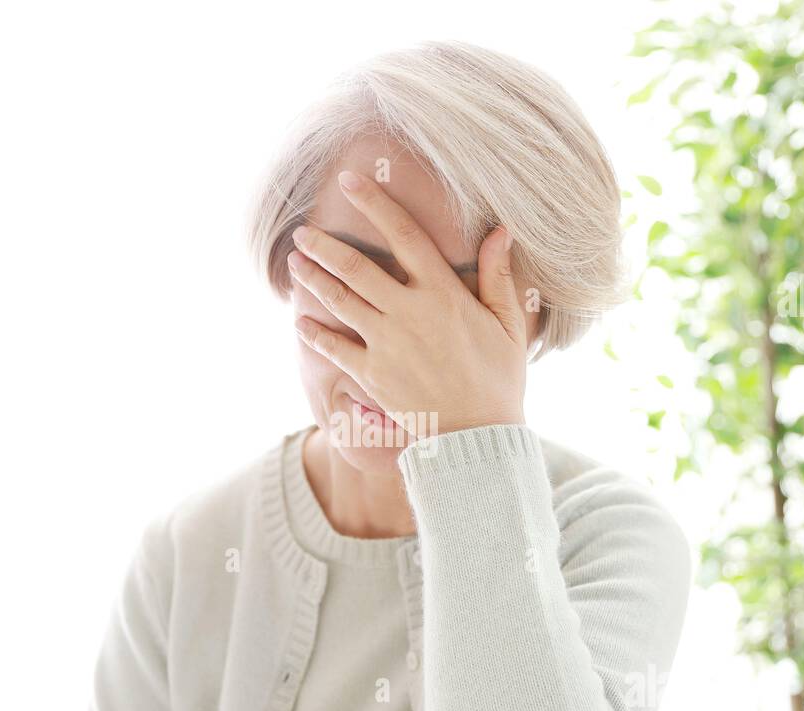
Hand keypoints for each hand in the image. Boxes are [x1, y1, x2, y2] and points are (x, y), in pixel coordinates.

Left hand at [286, 170, 528, 437]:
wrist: (479, 436)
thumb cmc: (499, 379)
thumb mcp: (508, 324)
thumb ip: (496, 276)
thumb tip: (500, 231)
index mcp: (443, 293)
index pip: (404, 234)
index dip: (375, 204)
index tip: (351, 181)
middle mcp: (409, 312)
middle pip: (357, 266)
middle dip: (325, 245)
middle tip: (303, 232)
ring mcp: (387, 344)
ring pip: (341, 300)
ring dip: (313, 279)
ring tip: (295, 262)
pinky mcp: (372, 375)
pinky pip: (335, 348)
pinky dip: (315, 333)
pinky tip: (301, 320)